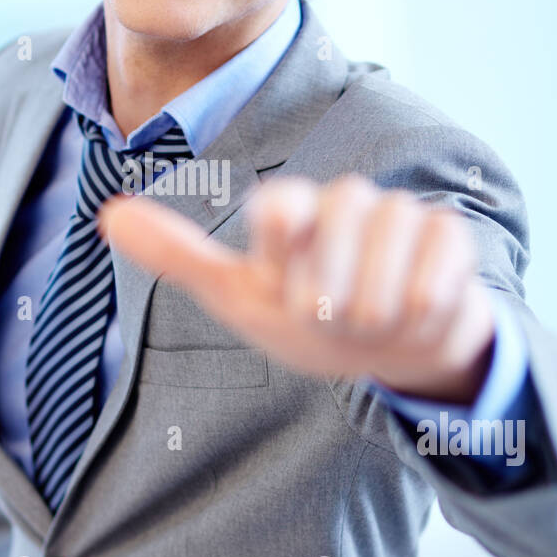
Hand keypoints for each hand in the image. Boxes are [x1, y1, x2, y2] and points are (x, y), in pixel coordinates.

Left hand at [98, 173, 495, 405]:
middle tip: (329, 316)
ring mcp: (400, 216)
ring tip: (370, 321)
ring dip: (377, 300)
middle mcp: (344, 204)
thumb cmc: (309, 320)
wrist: (390, 354)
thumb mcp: (242, 297)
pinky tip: (413, 315)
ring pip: (393, 231)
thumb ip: (180, 256)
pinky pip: (439, 257)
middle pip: (343, 208)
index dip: (284, 242)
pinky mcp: (448, 237)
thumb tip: (108, 215)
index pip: (282, 202)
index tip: (285, 282)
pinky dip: (423, 301)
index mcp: (291, 214)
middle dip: (334, 287)